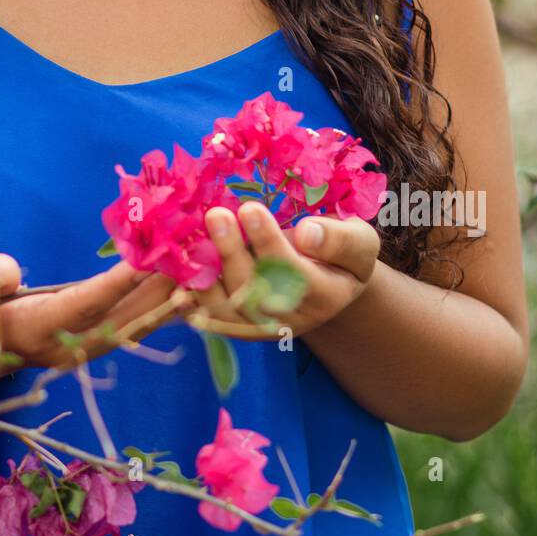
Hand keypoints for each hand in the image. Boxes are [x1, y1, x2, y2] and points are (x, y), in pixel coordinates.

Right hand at [0, 252, 179, 371]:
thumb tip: (4, 272)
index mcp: (36, 331)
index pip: (86, 305)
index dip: (118, 283)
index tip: (150, 257)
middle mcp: (69, 346)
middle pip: (125, 317)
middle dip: (163, 288)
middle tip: (197, 256)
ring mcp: (86, 348)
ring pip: (138, 322)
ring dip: (172, 295)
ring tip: (206, 264)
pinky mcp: (97, 342)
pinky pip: (136, 322)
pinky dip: (162, 301)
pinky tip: (190, 279)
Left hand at [175, 201, 379, 340]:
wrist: (327, 282)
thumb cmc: (342, 253)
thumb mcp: (359, 242)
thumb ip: (340, 240)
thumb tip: (307, 234)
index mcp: (326, 295)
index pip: (295, 275)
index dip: (270, 244)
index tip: (251, 208)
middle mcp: (292, 318)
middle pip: (255, 293)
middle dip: (231, 252)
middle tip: (215, 214)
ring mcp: (261, 327)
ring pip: (226, 311)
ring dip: (204, 276)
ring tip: (191, 240)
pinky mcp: (237, 327)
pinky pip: (209, 318)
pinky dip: (190, 300)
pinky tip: (177, 274)